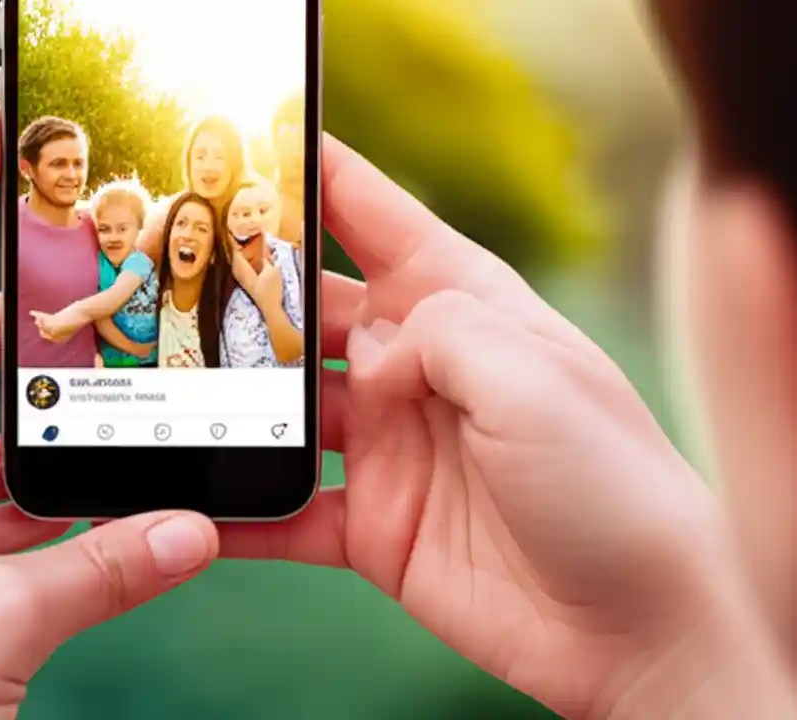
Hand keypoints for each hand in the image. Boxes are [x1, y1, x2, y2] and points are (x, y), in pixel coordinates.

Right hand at [220, 136, 796, 718]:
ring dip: (231, 397)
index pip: (377, 219)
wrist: (632, 631)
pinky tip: (187, 505)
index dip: (317, 176)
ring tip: (164, 384)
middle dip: (247, 289)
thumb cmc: (610, 486)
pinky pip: (286, 512)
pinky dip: (239, 512)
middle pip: (312, 310)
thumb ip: (437, 333)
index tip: (248, 143)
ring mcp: (391, 447)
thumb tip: (364, 351)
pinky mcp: (372, 525)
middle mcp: (420, 368)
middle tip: (174, 273)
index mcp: (468, 306)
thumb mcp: (532, 379)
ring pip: (287, 407)